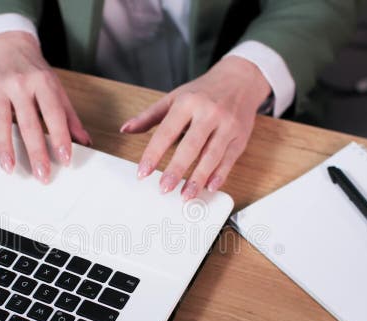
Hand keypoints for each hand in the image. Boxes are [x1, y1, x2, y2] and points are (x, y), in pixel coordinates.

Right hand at [0, 31, 91, 183]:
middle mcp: (20, 85)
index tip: (65, 158)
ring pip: (0, 121)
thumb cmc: (35, 72)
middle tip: (42, 174)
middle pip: (28, 122)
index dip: (60, 137)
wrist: (10, 46)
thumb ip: (69, 116)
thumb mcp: (56, 89)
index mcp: (42, 83)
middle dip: (36, 150)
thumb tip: (85, 142)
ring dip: (4, 146)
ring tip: (9, 167)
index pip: (53, 114)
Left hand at [122, 56, 270, 199]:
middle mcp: (209, 113)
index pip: (167, 132)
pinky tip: (209, 187)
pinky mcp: (241, 137)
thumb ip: (149, 116)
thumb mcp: (174, 97)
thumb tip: (125, 129)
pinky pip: (229, 159)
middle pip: (191, 145)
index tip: (143, 172)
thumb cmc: (204, 91)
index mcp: (188, 102)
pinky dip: (220, 175)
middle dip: (177, 169)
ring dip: (198, 178)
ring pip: (212, 155)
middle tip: (164, 188)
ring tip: (185, 195)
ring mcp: (228, 125)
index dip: (153, 154)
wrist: (241, 79)